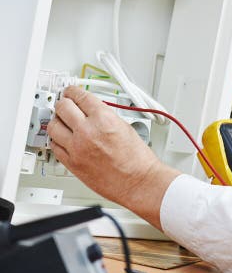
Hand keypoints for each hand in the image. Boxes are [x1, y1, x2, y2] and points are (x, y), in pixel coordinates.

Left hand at [49, 86, 179, 229]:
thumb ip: (105, 116)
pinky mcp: (71, 163)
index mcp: (104, 119)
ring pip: (53, 126)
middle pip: (62, 107)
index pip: (80, 96)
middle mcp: (87, 131)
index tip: (70, 91)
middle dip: (63, 103)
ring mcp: (76, 148)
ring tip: (62, 121)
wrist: (138, 181)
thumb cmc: (138, 159)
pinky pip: (54, 146)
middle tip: (65, 103)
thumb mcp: (125, 126)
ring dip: (58, 121)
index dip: (73, 91)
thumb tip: (92, 111)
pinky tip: (63, 138)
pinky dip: (57, 139)